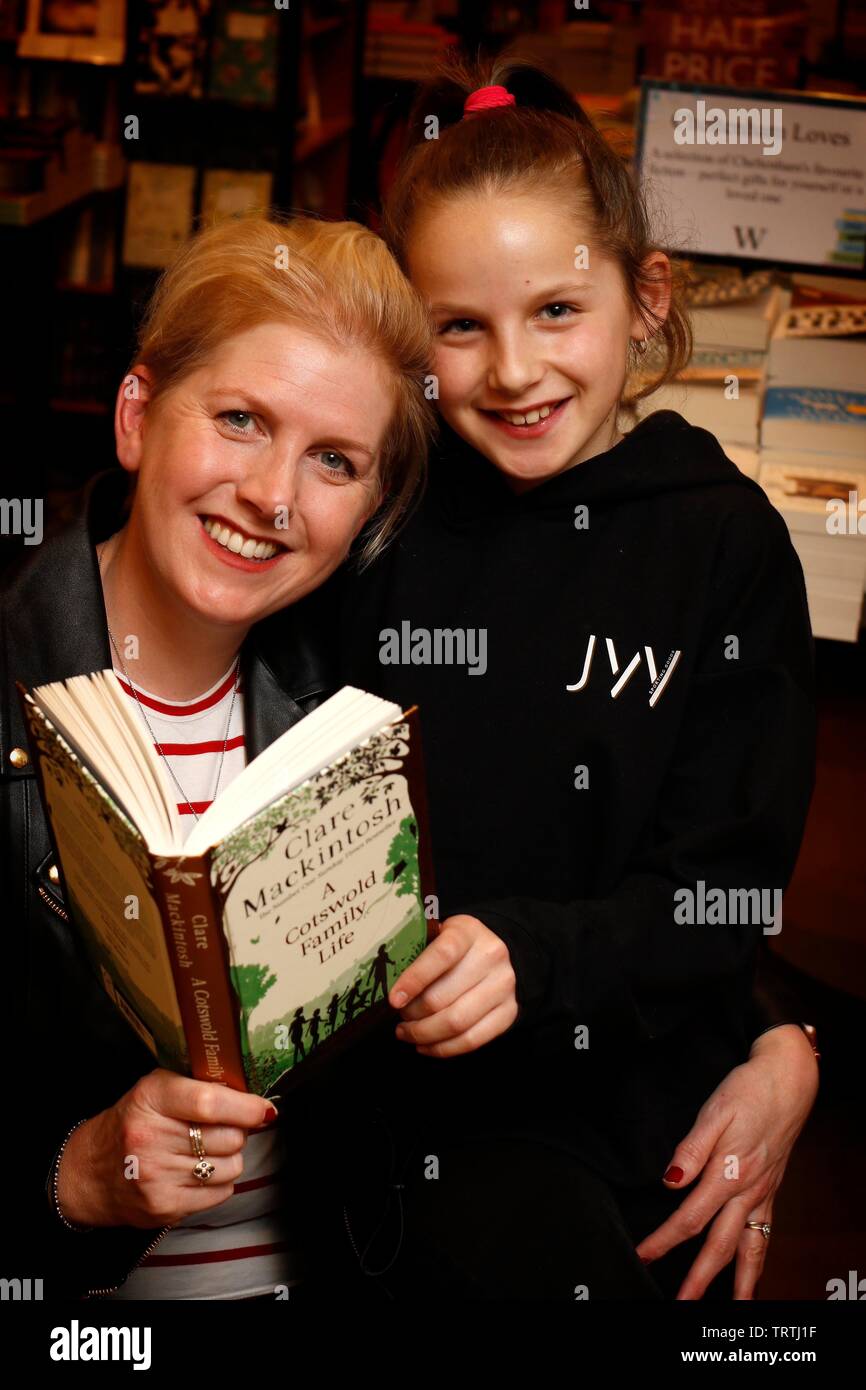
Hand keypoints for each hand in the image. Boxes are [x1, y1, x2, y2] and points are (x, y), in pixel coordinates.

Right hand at [55, 1068, 275, 1228]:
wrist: (89, 1172)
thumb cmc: (134, 1123)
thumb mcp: (157, 1090)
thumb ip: (200, 1087)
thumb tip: (254, 1101)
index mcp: (152, 1099)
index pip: (210, 1103)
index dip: (246, 1107)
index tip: (264, 1109)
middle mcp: (151, 1137)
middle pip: (228, 1137)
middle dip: (238, 1132)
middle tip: (225, 1128)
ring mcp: (156, 1176)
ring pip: (230, 1167)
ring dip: (229, 1158)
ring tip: (206, 1151)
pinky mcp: (163, 1207)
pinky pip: (220, 1193)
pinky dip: (219, 1182)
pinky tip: (198, 1172)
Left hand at [389, 914, 518, 1056]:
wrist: (499, 951)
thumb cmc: (458, 946)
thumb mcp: (439, 935)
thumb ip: (418, 952)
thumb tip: (388, 985)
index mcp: (469, 932)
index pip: (440, 956)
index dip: (413, 980)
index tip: (393, 1000)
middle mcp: (491, 957)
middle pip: (442, 997)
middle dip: (412, 1014)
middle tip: (398, 1016)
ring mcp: (504, 986)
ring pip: (456, 1023)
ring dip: (423, 1034)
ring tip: (406, 1033)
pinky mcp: (510, 1012)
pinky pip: (472, 1040)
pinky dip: (443, 1048)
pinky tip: (425, 1045)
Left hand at [634, 1025, 817, 1298]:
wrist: (787, 1080)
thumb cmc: (748, 1091)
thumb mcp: (714, 1112)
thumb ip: (690, 1151)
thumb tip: (669, 1182)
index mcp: (729, 1173)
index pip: (690, 1218)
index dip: (664, 1240)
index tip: (644, 1254)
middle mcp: (748, 1190)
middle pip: (721, 1245)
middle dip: (701, 1279)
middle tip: (683, 1303)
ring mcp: (763, 1192)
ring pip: (752, 1247)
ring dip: (742, 1282)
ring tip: (735, 1309)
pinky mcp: (771, 1188)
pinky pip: (766, 1232)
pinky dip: (760, 1258)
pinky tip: (754, 1269)